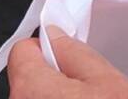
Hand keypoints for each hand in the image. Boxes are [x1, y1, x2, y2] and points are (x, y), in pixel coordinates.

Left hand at [8, 28, 127, 98]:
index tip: (64, 55)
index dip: (45, 47)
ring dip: (53, 93)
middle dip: (51, 73)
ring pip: (35, 95)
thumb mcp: (106, 80)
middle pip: (27, 75)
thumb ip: (75, 51)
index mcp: (30, 87)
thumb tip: (54, 34)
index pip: (22, 49)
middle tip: (83, 85)